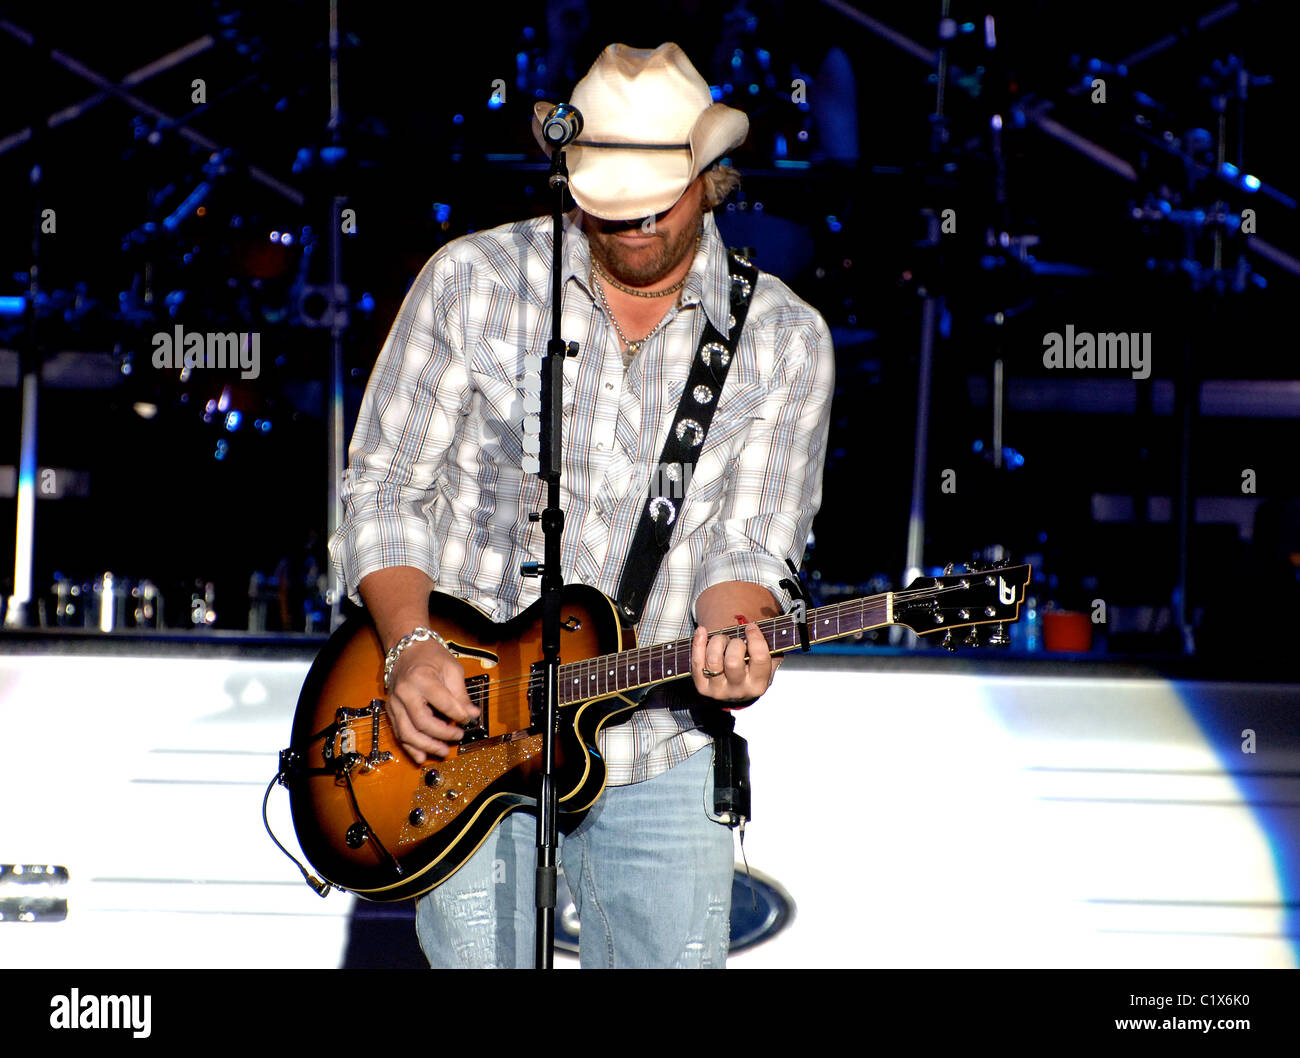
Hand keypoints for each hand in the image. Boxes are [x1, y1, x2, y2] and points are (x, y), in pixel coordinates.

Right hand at [385, 639, 478, 762]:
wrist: (407, 649)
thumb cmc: (430, 656)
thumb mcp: (452, 669)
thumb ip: (461, 694)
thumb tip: (472, 714)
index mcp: (421, 678)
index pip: (442, 703)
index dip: (458, 715)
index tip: (468, 719)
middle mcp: (404, 692)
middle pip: (422, 722)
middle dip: (442, 734)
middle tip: (458, 736)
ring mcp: (395, 702)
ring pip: (407, 733)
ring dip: (426, 746)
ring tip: (443, 751)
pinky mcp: (391, 710)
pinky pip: (398, 733)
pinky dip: (410, 748)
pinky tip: (421, 757)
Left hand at [690, 622, 780, 702]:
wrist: (736, 692)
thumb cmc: (751, 671)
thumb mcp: (767, 664)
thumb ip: (770, 648)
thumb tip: (760, 628)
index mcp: (758, 684)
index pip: (759, 658)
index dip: (755, 638)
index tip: (751, 627)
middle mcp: (738, 690)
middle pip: (733, 661)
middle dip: (735, 643)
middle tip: (736, 640)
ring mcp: (718, 690)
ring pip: (713, 660)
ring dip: (717, 642)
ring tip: (722, 640)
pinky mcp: (702, 687)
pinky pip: (697, 662)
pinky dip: (698, 643)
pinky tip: (702, 631)